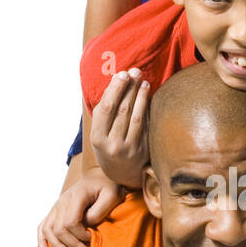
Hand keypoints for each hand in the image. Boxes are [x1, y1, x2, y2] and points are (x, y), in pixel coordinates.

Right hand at [37, 167, 120, 246]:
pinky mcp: (55, 211)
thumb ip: (99, 212)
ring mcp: (56, 206)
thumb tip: (86, 226)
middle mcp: (62, 200)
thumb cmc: (109, 187)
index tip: (92, 238)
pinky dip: (42, 240)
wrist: (100, 178)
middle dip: (71, 244)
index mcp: (76, 196)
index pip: (70, 222)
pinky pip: (42, 226)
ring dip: (57, 246)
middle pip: (58, 228)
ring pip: (48, 229)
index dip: (80, 235)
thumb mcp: (112, 196)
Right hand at [90, 69, 150, 187]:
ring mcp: (129, 148)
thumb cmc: (108, 146)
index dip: (114, 90)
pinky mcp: (143, 149)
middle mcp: (113, 144)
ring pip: (135, 116)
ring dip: (139, 95)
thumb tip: (115, 82)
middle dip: (128, 88)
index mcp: (97, 139)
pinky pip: (145, 124)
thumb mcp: (99, 133)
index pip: (106, 110)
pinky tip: (147, 94)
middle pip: (121, 110)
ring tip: (142, 79)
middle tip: (133, 72)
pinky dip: (146, 107)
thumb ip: (104, 111)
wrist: (122, 175)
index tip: (121, 74)